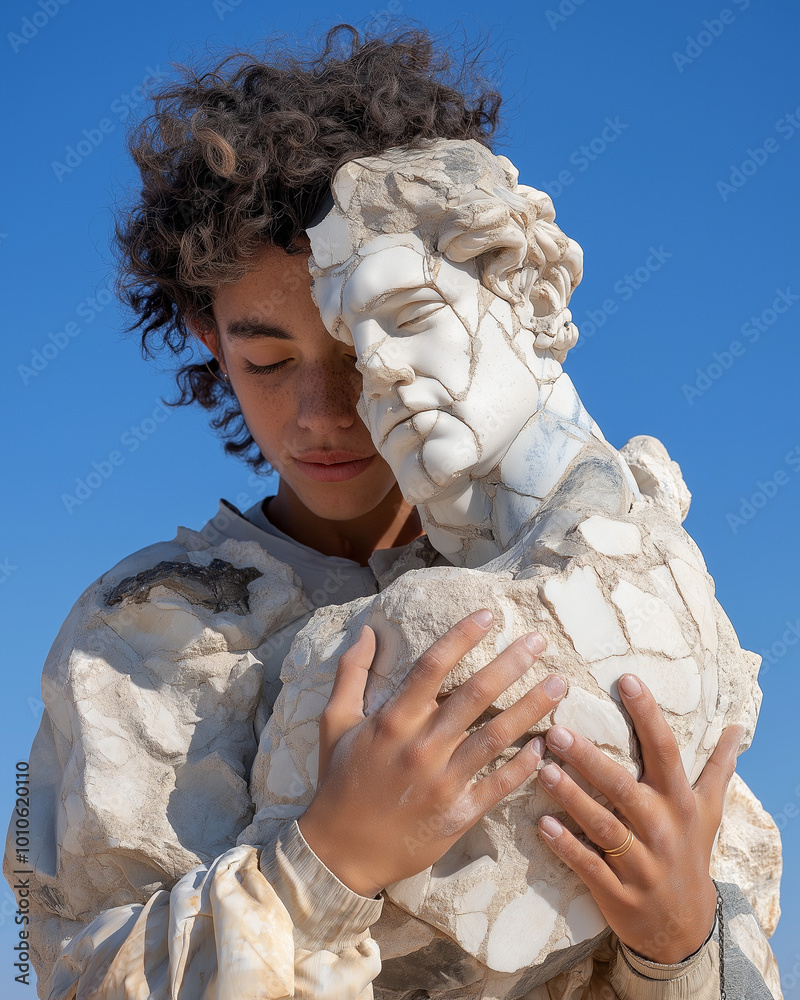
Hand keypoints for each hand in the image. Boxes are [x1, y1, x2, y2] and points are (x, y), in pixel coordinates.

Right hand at [298, 611, 566, 897]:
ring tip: (559, 684)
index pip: (433, 665)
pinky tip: (546, 745)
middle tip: (540, 641)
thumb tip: (368, 629)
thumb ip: (351, 672)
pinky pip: (500, 785)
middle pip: (476, 694)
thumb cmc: (338, 781)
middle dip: (512, 663)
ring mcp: (443, 781)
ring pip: (497, 736)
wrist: (341, 852)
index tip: (488, 615)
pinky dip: (525, 765)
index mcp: (393, 719)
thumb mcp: (335, 722)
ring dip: (531, 707)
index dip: (462, 636)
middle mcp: (423, 745)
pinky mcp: (458, 813)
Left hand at [536, 673, 739, 963]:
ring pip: (603, 825)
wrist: (685, 929)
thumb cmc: (690, 855)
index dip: (648, 715)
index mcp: (679, 803)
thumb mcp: (708, 811)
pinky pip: (589, 866)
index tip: (627, 680)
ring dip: (572, 797)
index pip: (665, 751)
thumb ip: (718, 767)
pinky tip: (542, 825)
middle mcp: (662, 829)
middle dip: (589, 758)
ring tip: (543, 769)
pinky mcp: (619, 892)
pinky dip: (566, 846)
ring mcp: (641, 864)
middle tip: (556, 730)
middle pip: (623, 787)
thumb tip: (738, 727)